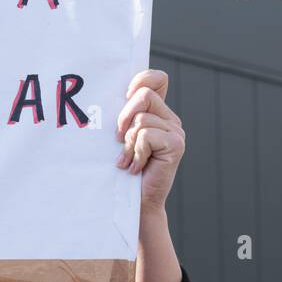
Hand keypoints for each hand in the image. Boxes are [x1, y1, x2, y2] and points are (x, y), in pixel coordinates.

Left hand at [114, 69, 184, 215]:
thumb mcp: (119, 137)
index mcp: (158, 113)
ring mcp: (176, 132)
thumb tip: (105, 93)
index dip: (139, 81)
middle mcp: (171, 119)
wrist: (135, 203)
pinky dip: (135, 152)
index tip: (125, 98)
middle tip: (119, 140)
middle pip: (144, 94)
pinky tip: (136, 167)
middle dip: (124, 117)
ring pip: (142, 118)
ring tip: (128, 160)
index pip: (156, 78)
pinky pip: (146, 135)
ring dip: (128, 142)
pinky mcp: (176, 145)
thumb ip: (122, 116)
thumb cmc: (122, 170)